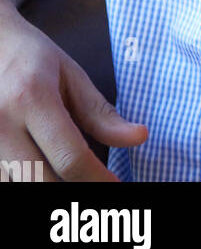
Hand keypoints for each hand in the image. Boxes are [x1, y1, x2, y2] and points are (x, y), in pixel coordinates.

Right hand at [0, 10, 147, 180]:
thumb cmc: (33, 59)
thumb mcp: (71, 76)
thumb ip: (102, 113)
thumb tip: (139, 137)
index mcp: (32, 97)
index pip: (69, 156)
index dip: (97, 178)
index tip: (115, 185)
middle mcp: (2, 122)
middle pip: (42, 181)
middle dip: (75, 190)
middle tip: (97, 184)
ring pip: (19, 184)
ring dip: (48, 185)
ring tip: (71, 174)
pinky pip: (5, 178)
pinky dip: (26, 179)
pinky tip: (45, 171)